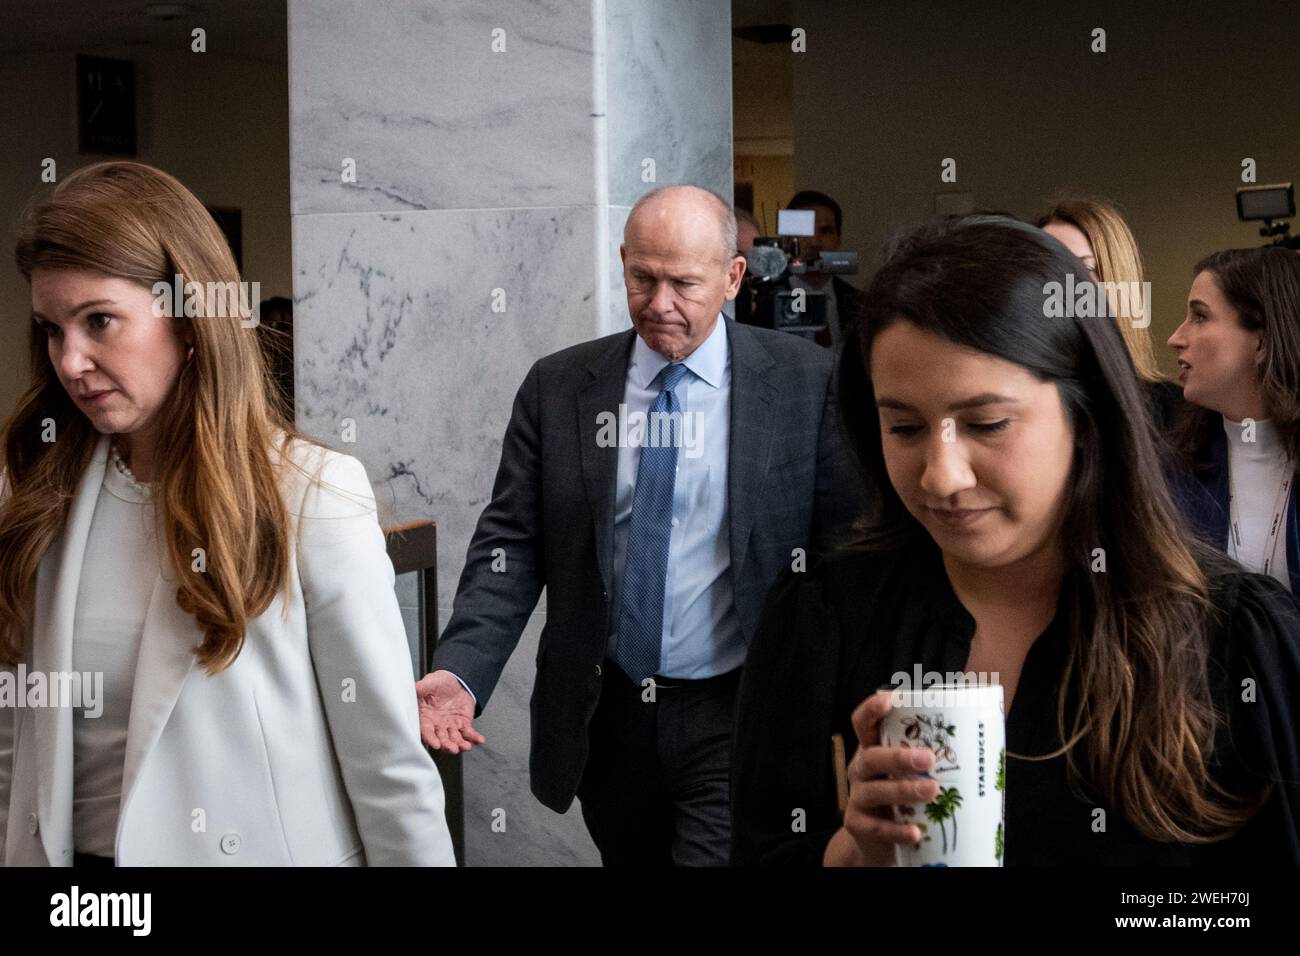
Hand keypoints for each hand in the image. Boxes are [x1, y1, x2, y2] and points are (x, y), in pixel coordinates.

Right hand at [416, 670, 485, 753]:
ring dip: (460, 744)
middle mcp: (437, 725)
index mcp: (425, 717)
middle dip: (447, 745)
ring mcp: (450, 726)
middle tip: (453, 749)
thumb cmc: (439, 683)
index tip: (435, 744)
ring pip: (455, 739)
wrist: (455, 681)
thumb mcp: (429, 682)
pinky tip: (479, 739)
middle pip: (441, 739)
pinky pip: (468, 733)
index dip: (430, 739)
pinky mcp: (463, 724)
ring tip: (466, 746)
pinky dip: (474, 737)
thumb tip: (413, 688)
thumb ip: (421, 688)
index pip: (426, 731)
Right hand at [824, 690, 936, 866]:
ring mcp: (857, 797)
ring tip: (932, 790)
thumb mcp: (911, 773)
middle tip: (928, 759)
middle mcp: (860, 770)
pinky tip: (916, 832)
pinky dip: (897, 830)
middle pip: (871, 757)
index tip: (890, 700)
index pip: (863, 723)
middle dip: (898, 757)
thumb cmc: (904, 798)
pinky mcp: (857, 824)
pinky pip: (877, 827)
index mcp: (872, 749)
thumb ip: (930, 756)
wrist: (879, 840)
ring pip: (875, 791)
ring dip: (903, 790)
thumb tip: (981, 735)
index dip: (871, 709)